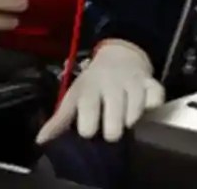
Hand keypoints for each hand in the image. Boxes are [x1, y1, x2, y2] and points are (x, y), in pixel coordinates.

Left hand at [35, 39, 163, 143]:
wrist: (119, 54)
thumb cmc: (93, 82)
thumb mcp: (74, 96)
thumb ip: (60, 120)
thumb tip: (40, 141)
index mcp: (89, 88)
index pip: (88, 110)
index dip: (88, 126)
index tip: (88, 132)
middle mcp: (111, 84)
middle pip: (114, 115)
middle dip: (112, 129)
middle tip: (110, 131)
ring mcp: (132, 82)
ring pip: (135, 108)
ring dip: (131, 119)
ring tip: (126, 122)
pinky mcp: (151, 82)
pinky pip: (156, 97)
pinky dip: (152, 105)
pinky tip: (146, 108)